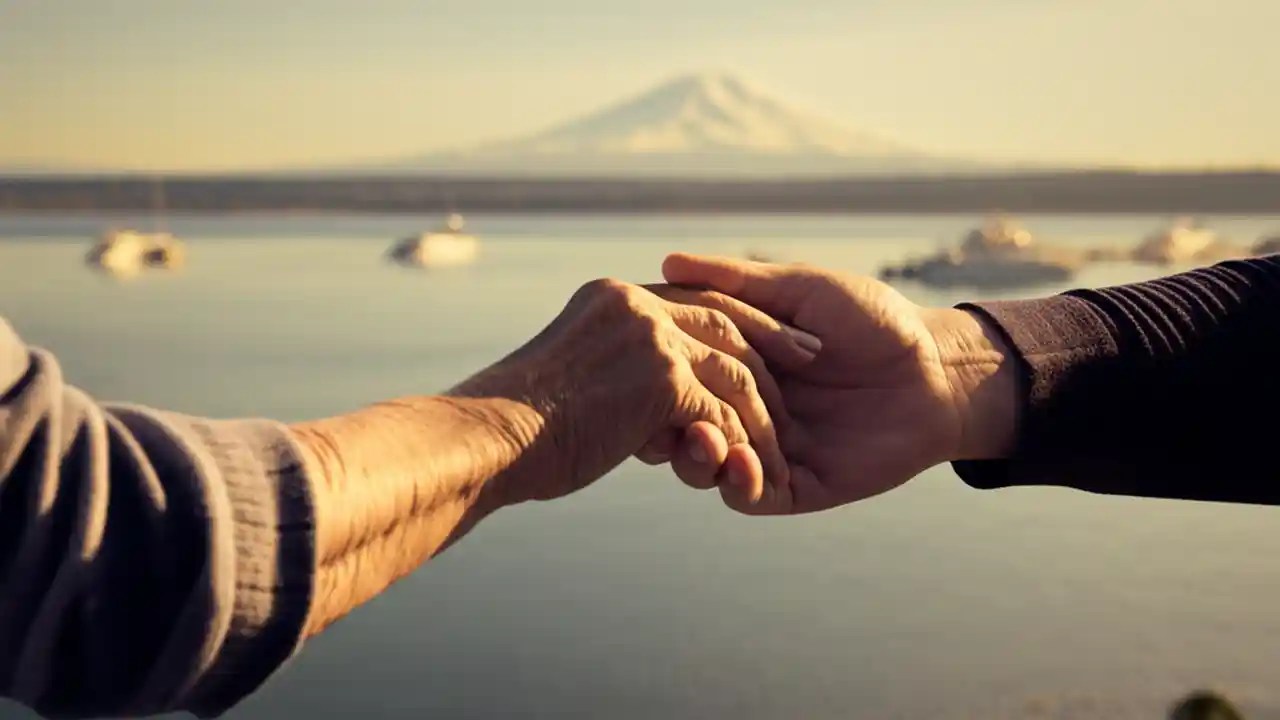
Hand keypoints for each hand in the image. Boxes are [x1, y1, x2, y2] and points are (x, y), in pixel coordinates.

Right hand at [449, 278, 818, 505]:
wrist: (479, 440)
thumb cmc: (503, 419)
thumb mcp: (564, 379)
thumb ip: (611, 362)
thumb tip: (638, 385)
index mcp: (616, 300)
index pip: (696, 303)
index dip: (737, 327)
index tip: (772, 355)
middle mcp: (636, 308)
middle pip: (726, 325)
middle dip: (773, 356)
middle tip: (803, 389)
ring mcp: (649, 340)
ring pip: (731, 370)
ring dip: (759, 413)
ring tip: (778, 449)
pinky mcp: (661, 382)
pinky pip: (723, 412)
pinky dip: (743, 444)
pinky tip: (751, 470)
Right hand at [657, 254, 1019, 514]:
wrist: (938, 368)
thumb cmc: (873, 318)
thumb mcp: (799, 289)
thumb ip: (735, 281)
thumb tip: (667, 260)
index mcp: (733, 364)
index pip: (675, 375)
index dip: (648, 377)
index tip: (627, 369)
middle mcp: (741, 409)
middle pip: (680, 426)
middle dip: (663, 428)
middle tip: (655, 420)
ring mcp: (766, 450)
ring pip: (710, 466)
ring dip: (697, 459)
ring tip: (703, 442)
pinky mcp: (796, 487)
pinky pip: (755, 495)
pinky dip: (740, 484)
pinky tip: (743, 465)